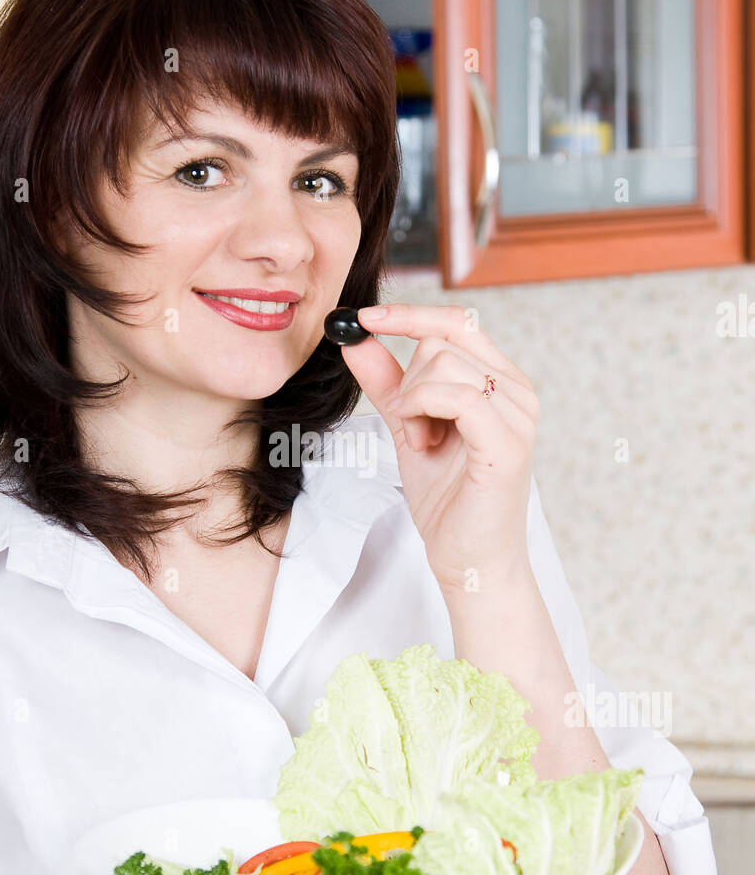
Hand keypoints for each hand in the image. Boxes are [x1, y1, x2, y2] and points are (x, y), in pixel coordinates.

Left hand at [343, 303, 538, 596]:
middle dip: (409, 383)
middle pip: (443, 340)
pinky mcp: (508, 443)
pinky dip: (424, 410)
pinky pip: (458, 395)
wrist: (469, 561)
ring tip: (424, 444)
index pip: (457, 321)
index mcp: (500, 381)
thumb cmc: (450, 502)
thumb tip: (356, 340)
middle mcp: (517, 390)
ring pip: (444, 363)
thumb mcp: (409, 428)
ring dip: (414, 403)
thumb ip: (388, 383)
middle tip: (410, 428)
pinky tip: (424, 442)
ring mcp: (518, 415)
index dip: (409, 314)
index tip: (363, 317)